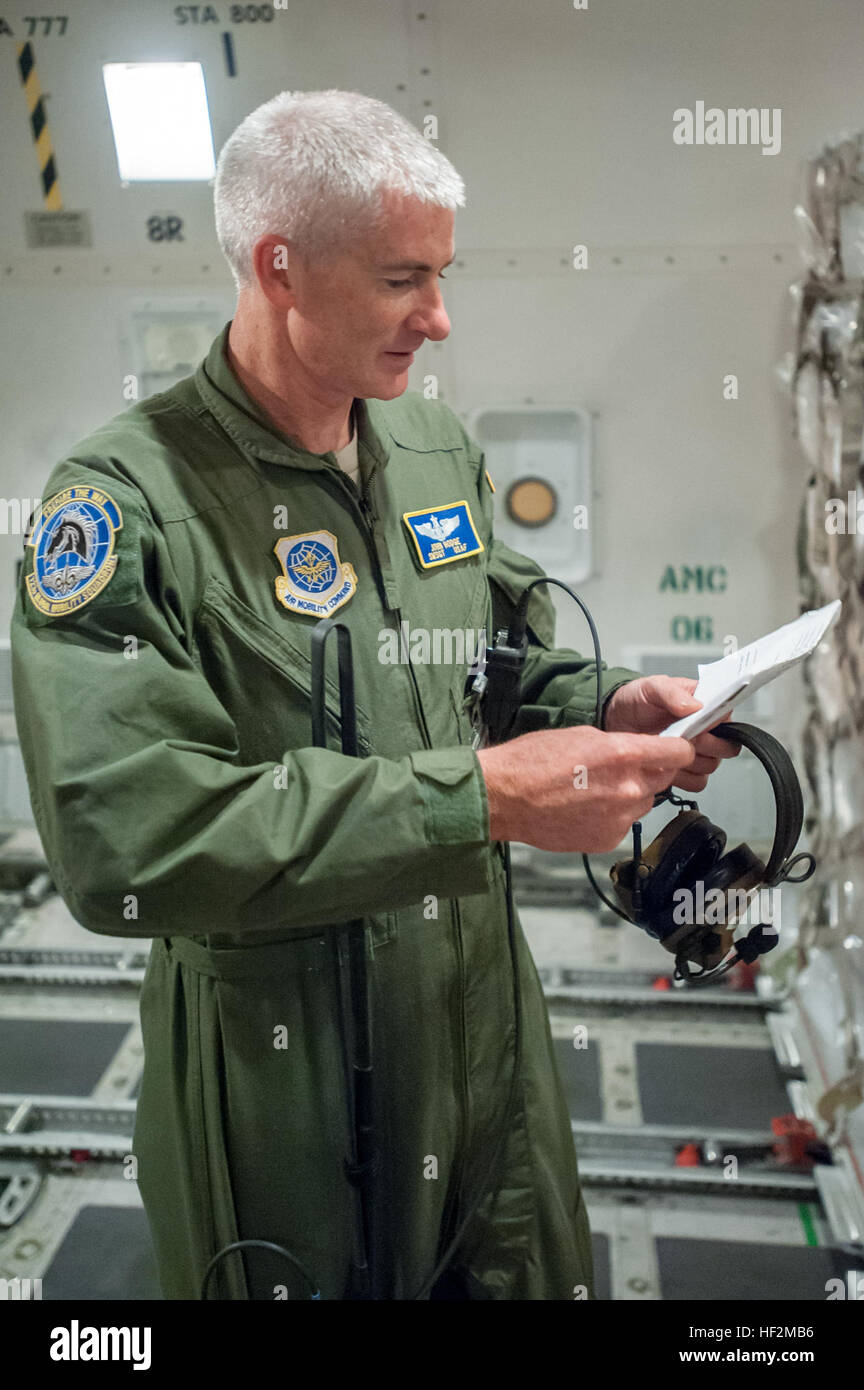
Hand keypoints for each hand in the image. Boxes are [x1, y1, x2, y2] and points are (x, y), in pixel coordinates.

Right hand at [476, 724, 697, 851]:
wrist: (503, 798)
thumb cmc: (532, 763)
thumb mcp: (582, 735)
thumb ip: (619, 744)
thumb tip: (638, 751)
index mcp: (624, 755)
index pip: (679, 752)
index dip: (678, 748)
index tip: (676, 748)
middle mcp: (628, 788)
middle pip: (664, 777)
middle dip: (650, 770)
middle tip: (622, 768)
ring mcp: (620, 818)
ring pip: (644, 801)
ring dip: (631, 794)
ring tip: (595, 789)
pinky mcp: (608, 839)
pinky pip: (624, 822)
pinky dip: (613, 815)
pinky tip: (587, 807)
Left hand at [603, 675, 740, 792]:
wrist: (615, 721)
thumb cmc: (637, 700)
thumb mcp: (651, 687)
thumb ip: (671, 692)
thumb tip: (694, 706)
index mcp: (705, 705)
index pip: (727, 716)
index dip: (715, 723)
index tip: (698, 723)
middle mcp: (705, 730)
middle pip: (726, 746)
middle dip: (706, 744)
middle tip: (684, 736)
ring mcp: (695, 752)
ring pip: (711, 766)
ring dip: (691, 761)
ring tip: (669, 748)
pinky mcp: (683, 770)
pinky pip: (697, 782)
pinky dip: (683, 777)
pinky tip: (666, 764)